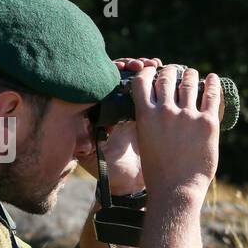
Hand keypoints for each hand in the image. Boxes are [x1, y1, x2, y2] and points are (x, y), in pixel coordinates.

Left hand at [76, 57, 159, 192]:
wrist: (133, 184)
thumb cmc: (111, 172)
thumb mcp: (94, 160)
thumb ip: (86, 147)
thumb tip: (82, 136)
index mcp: (99, 114)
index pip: (101, 84)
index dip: (109, 72)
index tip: (119, 68)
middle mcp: (114, 108)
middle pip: (120, 77)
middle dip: (130, 66)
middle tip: (139, 64)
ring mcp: (132, 109)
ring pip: (139, 81)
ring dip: (146, 70)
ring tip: (154, 64)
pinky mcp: (149, 114)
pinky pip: (154, 92)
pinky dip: (159, 81)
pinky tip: (164, 73)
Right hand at [132, 64, 220, 201]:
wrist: (176, 189)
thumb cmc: (158, 171)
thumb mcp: (145, 141)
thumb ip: (148, 122)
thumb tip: (153, 107)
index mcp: (145, 115)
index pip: (142, 81)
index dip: (148, 72)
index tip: (153, 70)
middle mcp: (165, 112)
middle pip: (167, 77)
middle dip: (170, 71)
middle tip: (175, 71)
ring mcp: (187, 116)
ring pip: (189, 83)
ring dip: (191, 75)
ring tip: (193, 74)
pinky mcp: (207, 123)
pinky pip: (211, 96)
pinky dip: (212, 84)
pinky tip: (213, 79)